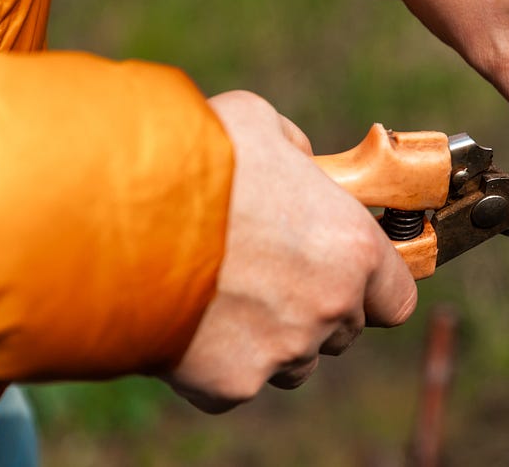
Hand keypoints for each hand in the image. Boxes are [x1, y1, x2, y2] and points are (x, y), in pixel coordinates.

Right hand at [163, 91, 416, 412]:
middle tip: (268, 274)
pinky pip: (234, 383)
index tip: (350, 276)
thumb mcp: (256, 124)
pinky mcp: (231, 384)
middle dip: (315, 307)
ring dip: (270, 338)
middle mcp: (329, 306)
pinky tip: (186, 319)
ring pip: (292, 361)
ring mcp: (282, 350)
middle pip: (342, 330)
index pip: (396, 295)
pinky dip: (214, 362)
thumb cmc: (192, 159)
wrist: (112, 215)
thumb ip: (294, 152)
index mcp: (350, 248)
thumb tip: (298, 165)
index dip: (373, 286)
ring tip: (221, 295)